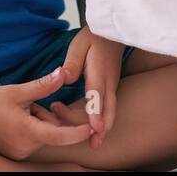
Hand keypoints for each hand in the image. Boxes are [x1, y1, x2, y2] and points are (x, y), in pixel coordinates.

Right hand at [0, 67, 93, 160]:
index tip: (91, 128)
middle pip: (50, 132)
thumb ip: (43, 85)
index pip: (59, 135)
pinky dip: (30, 129)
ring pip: (42, 135)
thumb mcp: (19, 90)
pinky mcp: (15, 154)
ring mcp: (19, 153)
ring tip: (19, 112)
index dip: (77, 132)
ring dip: (37, 122)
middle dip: (46, 117)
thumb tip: (63, 74)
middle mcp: (24, 147)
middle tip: (28, 105)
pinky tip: (15, 121)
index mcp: (27, 131)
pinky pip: (33, 141)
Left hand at [36, 28, 122, 150]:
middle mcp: (108, 82)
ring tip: (93, 141)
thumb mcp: (79, 45)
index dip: (95, 111)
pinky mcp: (111, 88)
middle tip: (94, 145)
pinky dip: (103, 119)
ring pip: (110, 111)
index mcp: (99, 71)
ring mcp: (112, 86)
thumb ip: (72, 63)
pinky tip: (95, 128)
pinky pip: (108, 107)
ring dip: (102, 126)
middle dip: (102, 129)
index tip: (95, 128)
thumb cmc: (93, 37)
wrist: (112, 30)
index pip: (97, 94)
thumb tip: (64, 78)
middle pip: (108, 109)